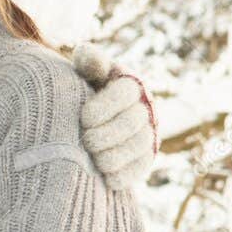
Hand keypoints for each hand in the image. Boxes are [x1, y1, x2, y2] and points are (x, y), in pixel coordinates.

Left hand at [72, 44, 158, 190]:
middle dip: (110, 133)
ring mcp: (148, 135)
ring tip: (95, 160)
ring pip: (140, 145)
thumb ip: (87, 63)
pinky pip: (141, 168)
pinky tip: (106, 178)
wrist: (89, 125)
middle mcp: (144, 108)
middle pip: (134, 121)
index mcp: (129, 84)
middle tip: (87, 141)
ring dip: (117, 154)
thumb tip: (85, 53)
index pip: (126, 93)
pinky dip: (125, 174)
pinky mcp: (145, 159)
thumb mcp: (85, 75)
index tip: (84, 118)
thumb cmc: (84, 93)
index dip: (106, 106)